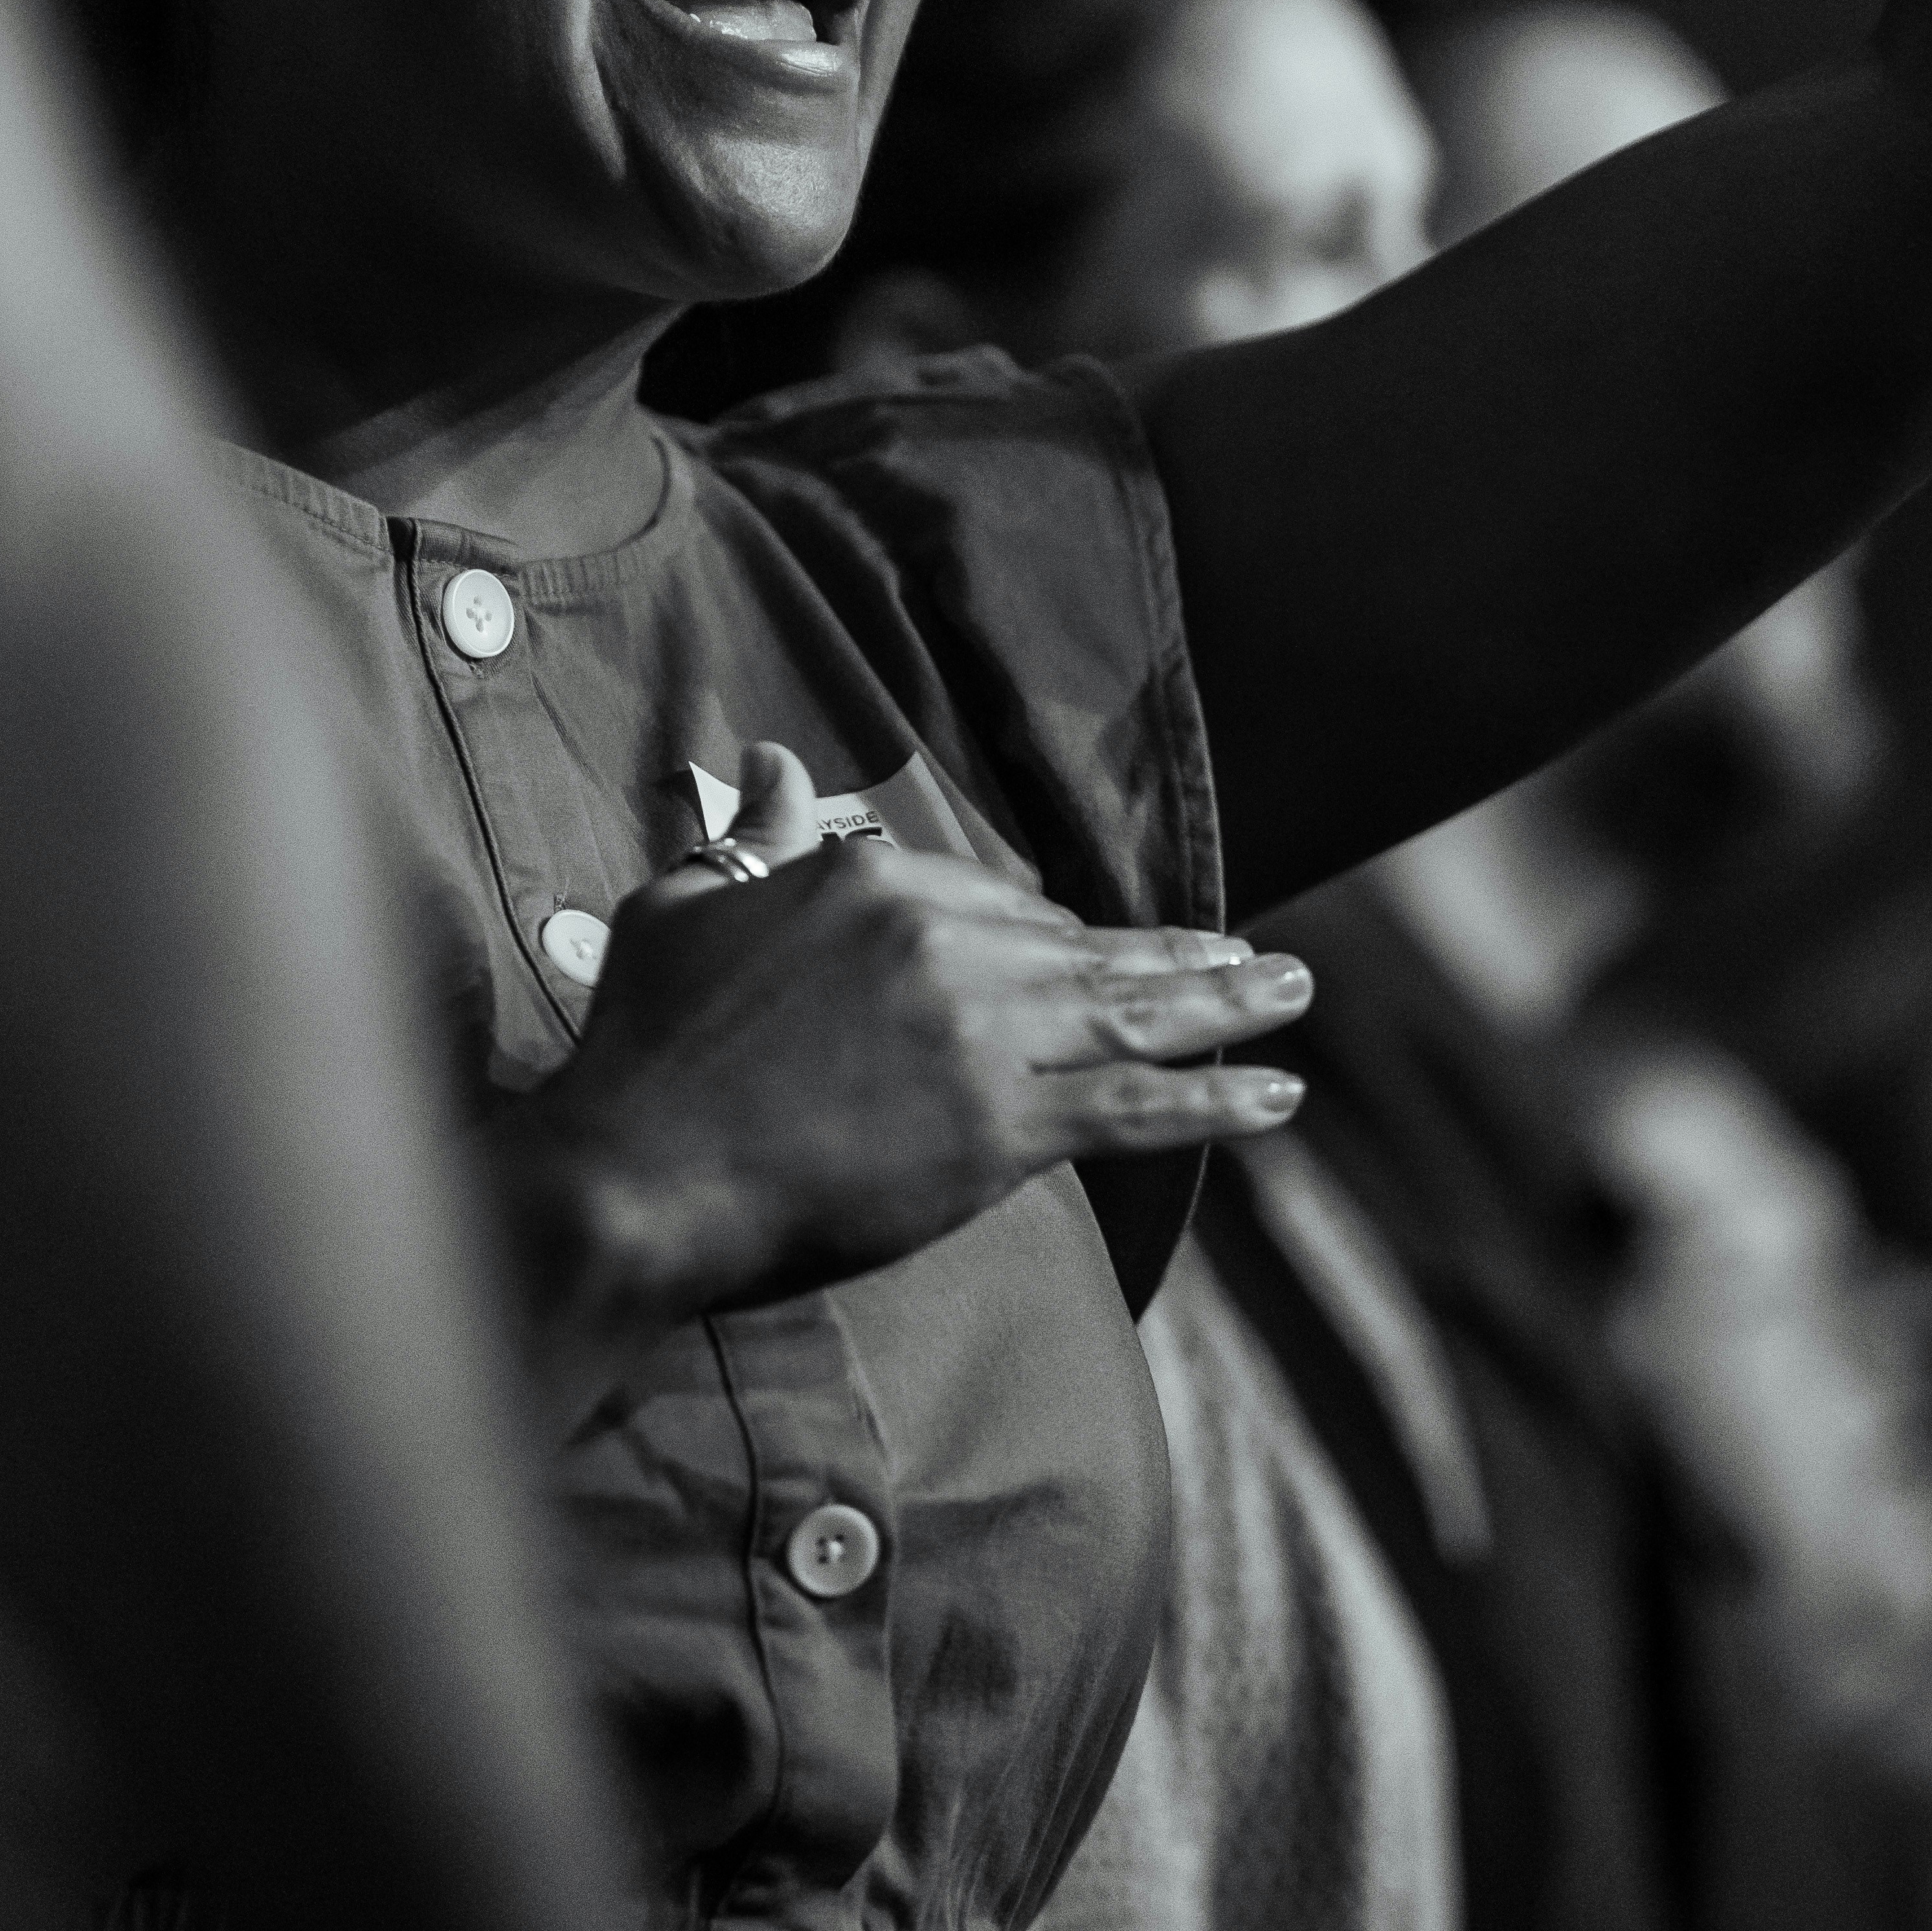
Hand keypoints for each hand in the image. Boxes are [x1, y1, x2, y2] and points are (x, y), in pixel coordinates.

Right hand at [485, 743, 1309, 1426]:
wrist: (638, 1170)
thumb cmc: (649, 1042)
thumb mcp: (689, 903)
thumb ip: (757, 837)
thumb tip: (774, 759)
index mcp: (873, 878)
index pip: (996, 901)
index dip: (1045, 939)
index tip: (1088, 957)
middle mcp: (943, 941)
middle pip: (1081, 950)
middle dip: (1176, 956)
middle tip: (1252, 958)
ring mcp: (978, 1035)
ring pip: (1132, 1013)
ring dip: (1228, 1004)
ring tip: (1294, 994)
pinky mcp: (997, 1128)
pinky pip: (1133, 1106)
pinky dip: (1216, 1101)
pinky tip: (1279, 1094)